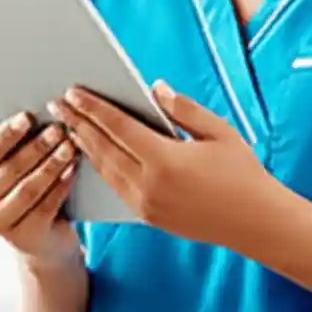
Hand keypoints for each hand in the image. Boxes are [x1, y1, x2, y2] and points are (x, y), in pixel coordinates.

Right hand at [0, 112, 81, 267]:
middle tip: (57, 129)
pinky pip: (45, 206)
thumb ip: (17, 146)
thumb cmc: (24, 188)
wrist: (38, 237)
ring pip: (29, 188)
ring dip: (51, 165)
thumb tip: (38, 113)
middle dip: (37, 147)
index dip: (7, 134)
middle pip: (11, 169)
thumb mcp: (14, 167)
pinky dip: (61, 185)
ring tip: (69, 147)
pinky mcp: (24, 236)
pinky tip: (72, 170)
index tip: (28, 116)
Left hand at [48, 82, 281, 247]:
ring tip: (69, 126)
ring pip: (105, 170)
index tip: (73, 93)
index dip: (93, 108)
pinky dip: (100, 167)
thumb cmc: (242, 173)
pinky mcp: (148, 217)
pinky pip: (116, 187)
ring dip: (84, 146)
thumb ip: (184, 109)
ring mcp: (146, 205)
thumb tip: (155, 88)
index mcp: (166, 160)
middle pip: (103, 149)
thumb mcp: (219, 132)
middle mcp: (149, 185)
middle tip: (57, 104)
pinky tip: (93, 154)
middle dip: (78, 124)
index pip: (119, 128)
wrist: (254, 223)